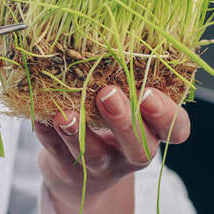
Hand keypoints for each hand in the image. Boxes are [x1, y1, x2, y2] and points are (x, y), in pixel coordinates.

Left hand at [33, 84, 190, 207]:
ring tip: (66, 114)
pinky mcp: (67, 168)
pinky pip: (55, 151)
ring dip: (80, 132)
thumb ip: (130, 80)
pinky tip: (38, 116)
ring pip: (93, 154)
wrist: (80, 177)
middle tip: (108, 94)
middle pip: (139, 146)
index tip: (150, 93)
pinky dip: (46, 133)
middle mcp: (131, 152)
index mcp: (154, 131)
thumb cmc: (111, 124)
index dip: (167, 115)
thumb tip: (118, 35)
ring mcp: (100, 165)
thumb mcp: (131, 105)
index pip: (175, 129)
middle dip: (124, 120)